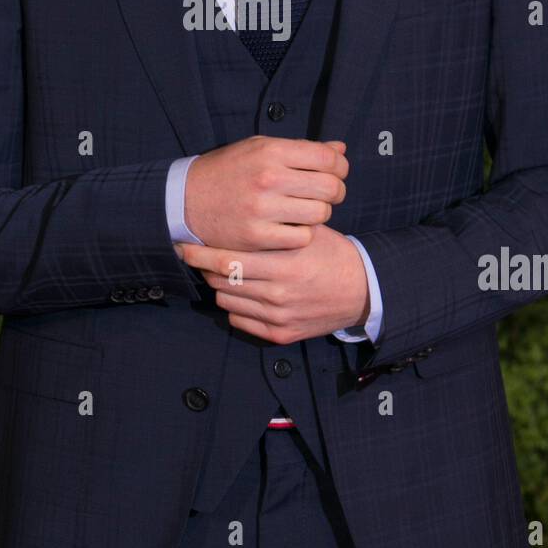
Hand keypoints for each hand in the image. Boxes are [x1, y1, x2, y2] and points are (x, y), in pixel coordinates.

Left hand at [175, 219, 369, 342]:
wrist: (363, 291)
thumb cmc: (332, 254)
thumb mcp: (309, 231)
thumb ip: (275, 224)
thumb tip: (236, 212)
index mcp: (284, 263)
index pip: (226, 260)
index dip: (199, 253)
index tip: (184, 244)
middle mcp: (277, 293)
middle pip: (220, 281)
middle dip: (205, 267)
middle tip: (200, 255)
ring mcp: (277, 317)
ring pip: (226, 301)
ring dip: (219, 286)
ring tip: (223, 273)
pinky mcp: (280, 334)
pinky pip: (239, 321)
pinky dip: (234, 306)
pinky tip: (242, 292)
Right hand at [183, 135, 347, 251]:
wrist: (186, 199)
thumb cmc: (229, 170)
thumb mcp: (260, 149)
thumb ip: (301, 149)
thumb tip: (340, 149)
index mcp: (271, 152)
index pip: (328, 158)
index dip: (340, 166)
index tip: (337, 171)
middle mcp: (268, 178)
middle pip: (330, 187)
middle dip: (336, 190)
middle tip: (327, 193)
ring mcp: (262, 209)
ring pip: (320, 214)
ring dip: (319, 212)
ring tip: (306, 209)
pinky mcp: (257, 236)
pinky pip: (302, 238)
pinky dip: (302, 233)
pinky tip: (292, 225)